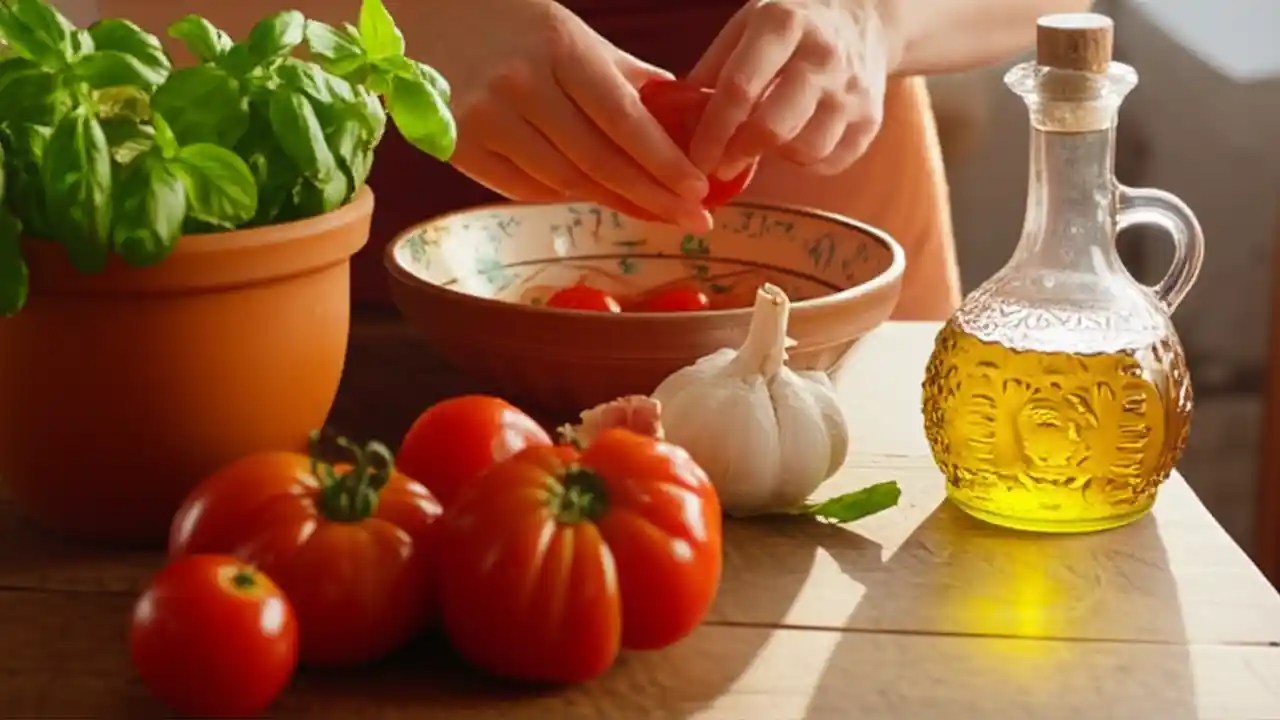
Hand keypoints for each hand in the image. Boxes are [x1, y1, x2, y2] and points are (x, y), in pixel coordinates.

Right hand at [413, 0, 712, 230]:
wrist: (421, 12)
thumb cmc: (509, 22)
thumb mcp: (571, 31)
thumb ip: (625, 74)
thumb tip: (686, 110)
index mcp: (559, 47)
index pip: (624, 118)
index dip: (664, 161)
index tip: (699, 188)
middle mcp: (521, 84)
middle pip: (598, 160)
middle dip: (652, 196)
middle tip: (692, 218)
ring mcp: (485, 119)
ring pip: (562, 182)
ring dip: (612, 201)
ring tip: (651, 211)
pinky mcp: (458, 148)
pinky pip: (523, 190)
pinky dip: (561, 197)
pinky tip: (590, 196)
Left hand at [687, 0, 893, 179]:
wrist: (863, 17)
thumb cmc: (791, 26)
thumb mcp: (748, 26)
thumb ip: (714, 67)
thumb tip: (676, 117)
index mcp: (783, 26)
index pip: (739, 89)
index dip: (712, 132)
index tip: (696, 158)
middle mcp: (822, 57)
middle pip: (774, 126)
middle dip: (739, 153)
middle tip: (721, 164)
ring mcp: (851, 90)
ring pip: (805, 150)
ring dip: (776, 157)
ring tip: (765, 142)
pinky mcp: (871, 118)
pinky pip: (832, 161)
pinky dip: (807, 163)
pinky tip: (795, 144)